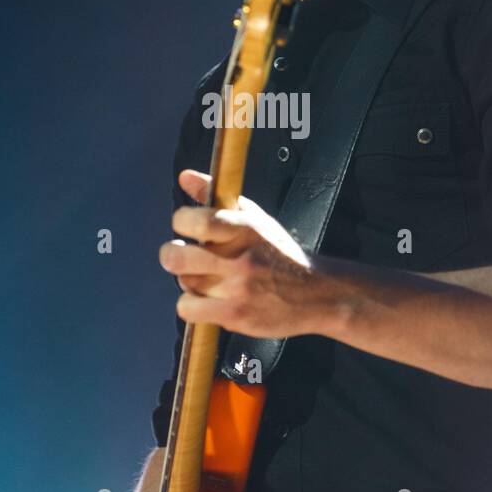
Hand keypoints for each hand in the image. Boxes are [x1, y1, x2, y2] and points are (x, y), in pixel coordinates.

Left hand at [158, 168, 334, 338]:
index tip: (186, 227)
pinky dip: (192, 306)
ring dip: (189, 281)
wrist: (319, 294)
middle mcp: (240, 257)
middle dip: (172, 255)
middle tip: (181, 256)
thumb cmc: (282, 255)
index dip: (181, 222)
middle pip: (177, 257)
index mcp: (245, 228)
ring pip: (184, 283)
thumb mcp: (256, 219)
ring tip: (207, 279)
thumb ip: (216, 196)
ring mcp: (237, 288)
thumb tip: (186, 177)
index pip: (195, 220)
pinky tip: (208, 300)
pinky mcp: (235, 314)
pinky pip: (188, 309)